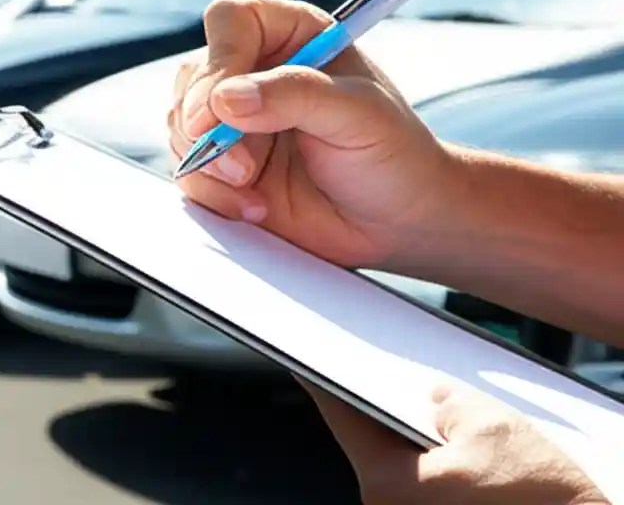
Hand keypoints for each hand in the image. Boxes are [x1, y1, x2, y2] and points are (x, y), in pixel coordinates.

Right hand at [169, 0, 455, 266]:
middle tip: (242, 166)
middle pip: (193, 78)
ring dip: (208, 164)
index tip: (222, 107)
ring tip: (252, 187)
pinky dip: (213, 195)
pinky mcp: (222, 166)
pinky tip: (255, 207)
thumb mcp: (359, 114)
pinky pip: (189, 173)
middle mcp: (254, 72)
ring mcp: (233, 122)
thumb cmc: (393, 155)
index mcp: (292, 36)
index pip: (230, 21)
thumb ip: (295, 95)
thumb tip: (226, 98)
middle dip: (206, 127)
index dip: (220, 60)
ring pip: (181, 127)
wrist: (397, 222)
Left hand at [300, 380, 605, 503]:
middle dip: (373, 400)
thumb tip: (436, 398)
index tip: (298, 350)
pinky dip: (428, 452)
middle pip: (368, 438)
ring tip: (414, 390)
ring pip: (398, 459)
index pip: (341, 415)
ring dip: (407, 429)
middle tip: (366, 359)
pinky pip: (421, 478)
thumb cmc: (542, 496)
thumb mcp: (493, 426)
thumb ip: (450, 400)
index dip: (321, 377)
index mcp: (390, 484)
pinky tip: (444, 429)